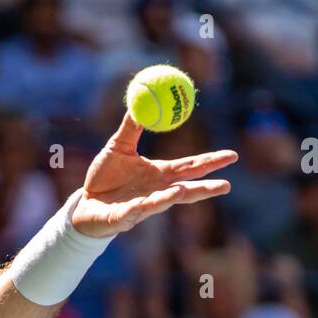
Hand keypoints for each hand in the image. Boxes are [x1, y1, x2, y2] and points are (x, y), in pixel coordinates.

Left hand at [70, 112, 236, 237]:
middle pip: (185, 190)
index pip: (189, 168)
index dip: (210, 162)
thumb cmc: (105, 177)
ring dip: (171, 197)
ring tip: (183, 190)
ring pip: (160, 203)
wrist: (85, 203)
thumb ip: (132, 126)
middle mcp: (155, 192)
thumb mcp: (118, 147)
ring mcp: (141, 207)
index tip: (232, 155)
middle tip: (227, 185)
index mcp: (158, 174)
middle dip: (205, 188)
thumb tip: (141, 99)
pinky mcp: (122, 218)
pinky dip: (140, 208)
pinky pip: (131, 213)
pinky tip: (144, 204)